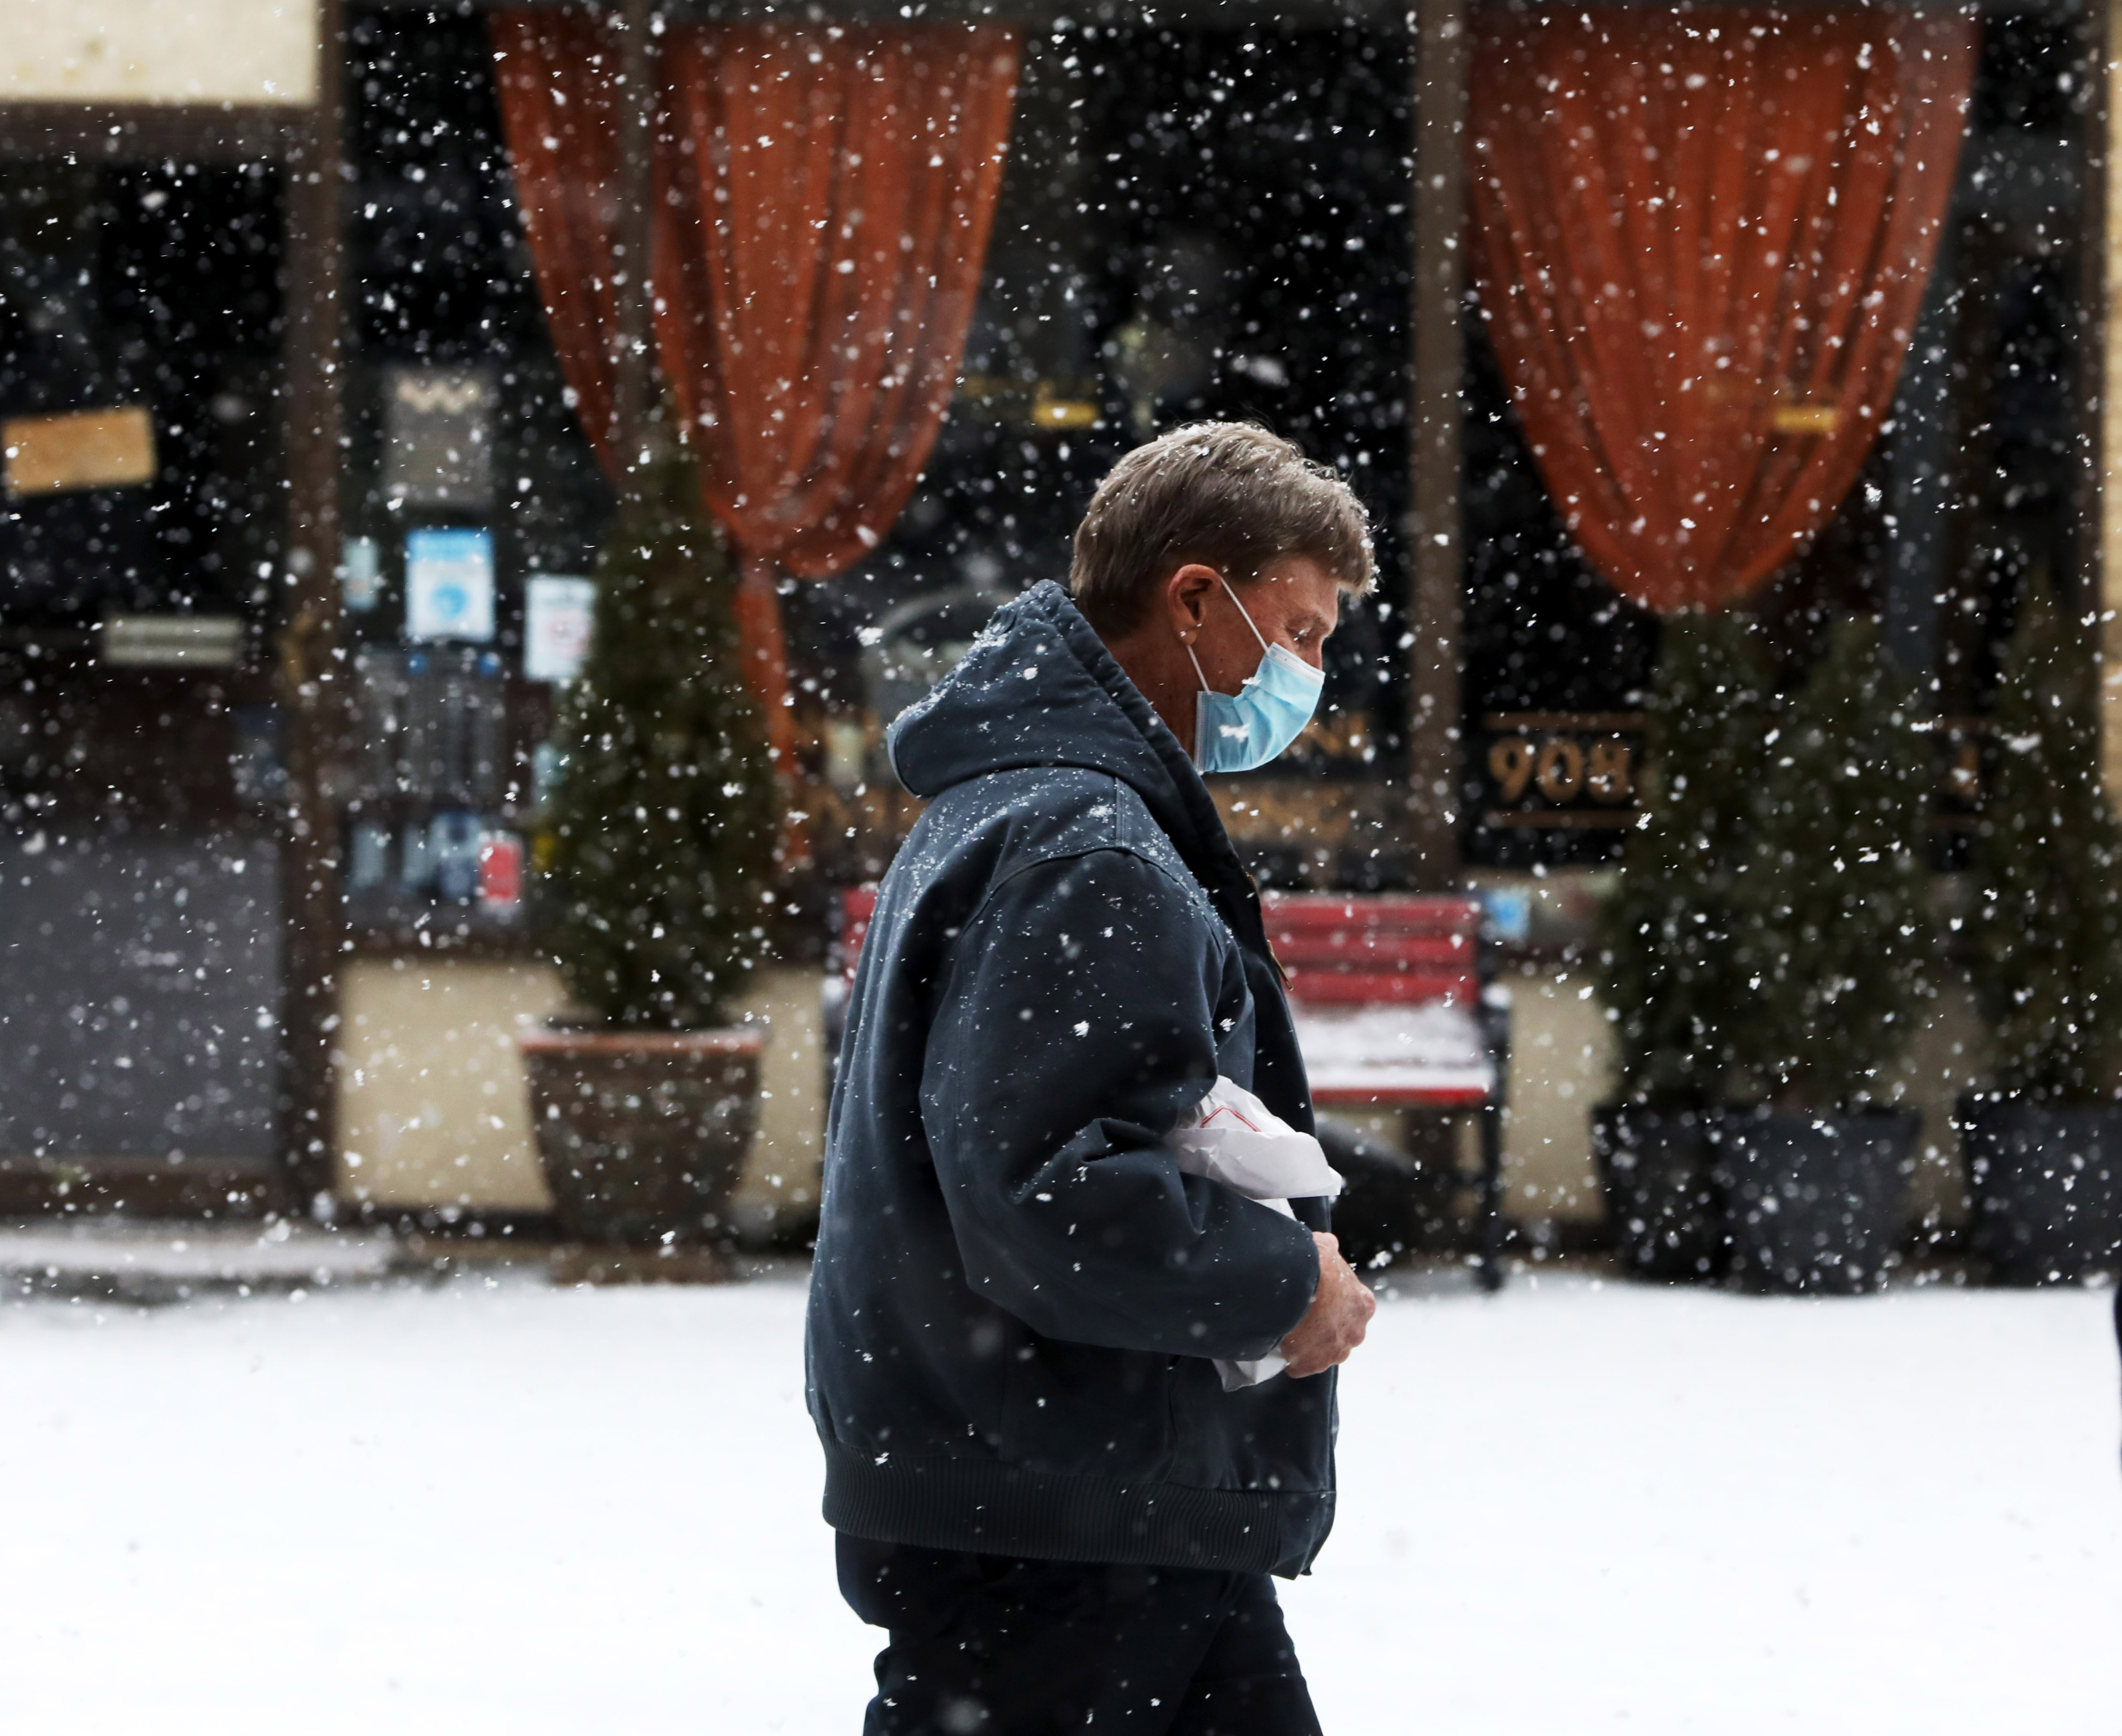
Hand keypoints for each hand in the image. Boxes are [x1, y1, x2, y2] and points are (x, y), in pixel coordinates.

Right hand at [1278, 1232, 1374, 1377]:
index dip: (1336, 1304)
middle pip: (1341, 1333)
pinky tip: (1280, 1345)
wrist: (1296, 1286)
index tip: (1320, 1298)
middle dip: (1325, 1328)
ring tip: (1288, 1330)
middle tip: (1303, 1315)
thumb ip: (1331, 1249)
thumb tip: (1329, 1244)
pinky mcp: (1313, 1364)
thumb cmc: (1315, 1264)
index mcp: (1363, 1305)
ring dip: (1309, 1345)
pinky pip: (1303, 1365)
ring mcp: (1335, 1352)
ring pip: (1324, 1352)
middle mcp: (1355, 1332)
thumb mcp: (1326, 1248)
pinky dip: (1293, 1359)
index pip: (1354, 1308)